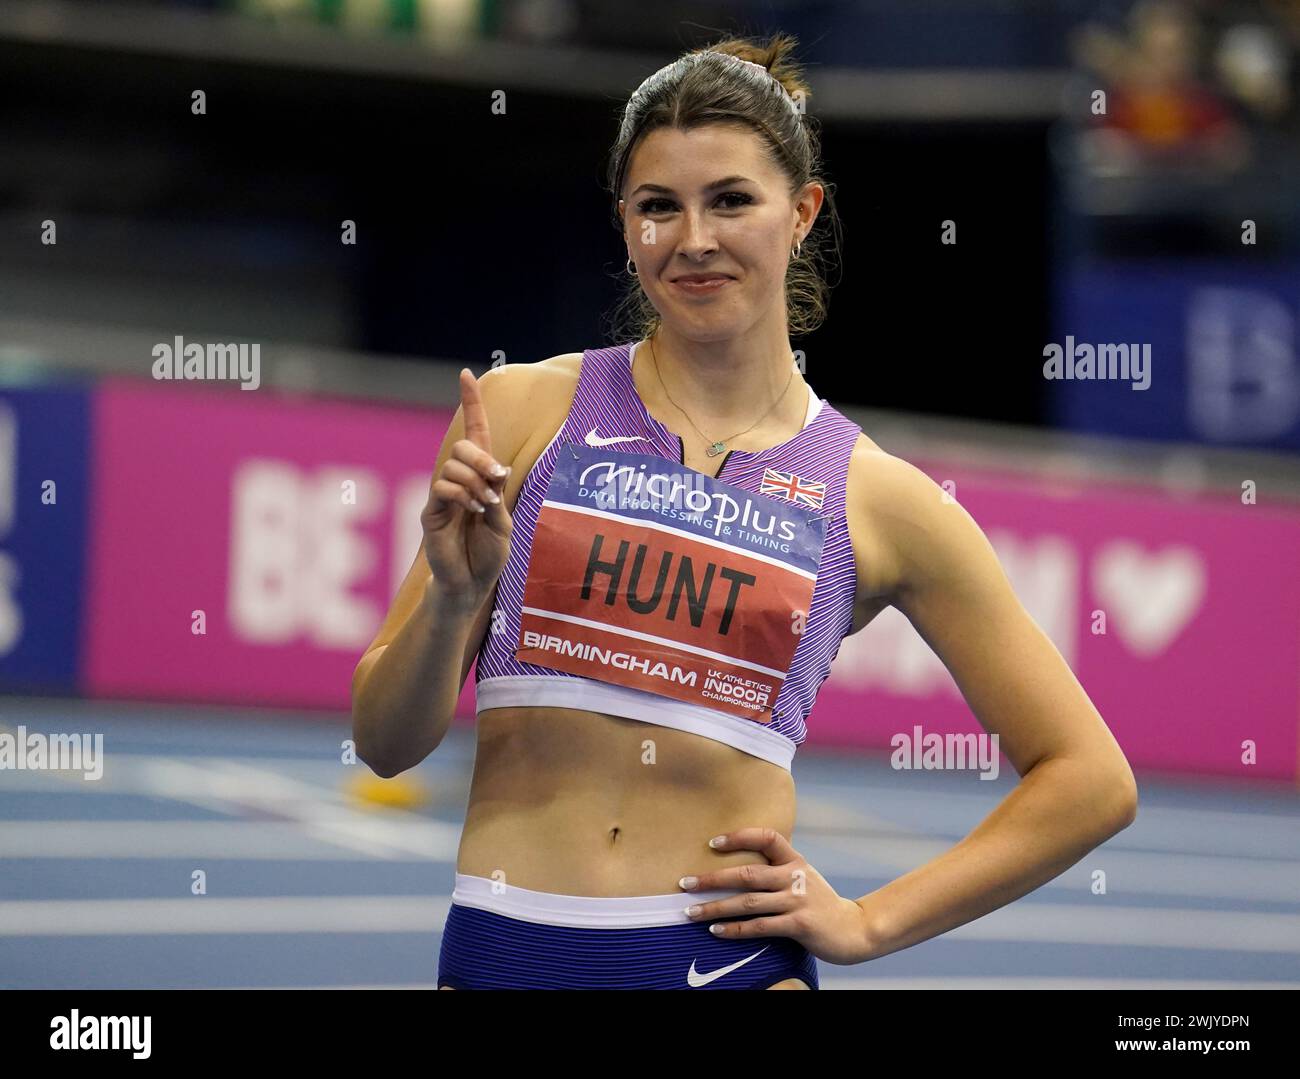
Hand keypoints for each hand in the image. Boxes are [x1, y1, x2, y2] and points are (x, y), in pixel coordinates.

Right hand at [421, 368, 513, 602]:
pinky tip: (472, 510)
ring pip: (453, 466)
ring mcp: (441, 496)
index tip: (466, 374)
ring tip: (484, 506)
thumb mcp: (503, 521)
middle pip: (463, 446)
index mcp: (479, 477)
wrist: (472, 584)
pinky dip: (461, 495)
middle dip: (482, 458)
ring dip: (475, 482)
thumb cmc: (488, 554)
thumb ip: (497, 493)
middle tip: (498, 478)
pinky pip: (442, 488)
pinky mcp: (430, 513)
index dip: (471, 403)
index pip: (474, 432)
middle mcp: (457, 481)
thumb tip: (495, 468)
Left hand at [679, 827, 874, 965]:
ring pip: (748, 902)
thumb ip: (777, 870)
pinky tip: (716, 930)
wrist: (855, 930)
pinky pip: (760, 926)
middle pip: (747, 873)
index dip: (739, 837)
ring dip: (716, 907)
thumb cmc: (820, 903)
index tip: (712, 842)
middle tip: (685, 883)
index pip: (766, 837)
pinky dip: (735, 929)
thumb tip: (737, 869)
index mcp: (795, 860)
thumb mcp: (802, 878)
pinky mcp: (799, 925)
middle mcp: (795, 877)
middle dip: (712, 878)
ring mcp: (797, 901)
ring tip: (691, 911)